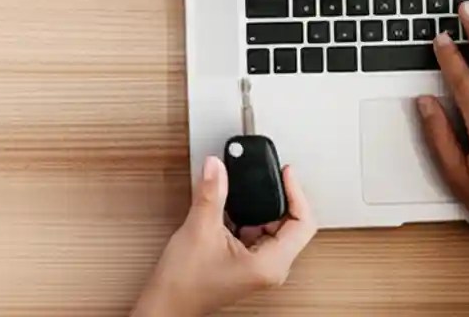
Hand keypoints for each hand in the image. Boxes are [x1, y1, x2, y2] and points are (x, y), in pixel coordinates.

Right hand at [132, 156, 316, 316]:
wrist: (166, 304)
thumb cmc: (184, 283)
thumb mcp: (199, 229)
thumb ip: (211, 193)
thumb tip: (217, 166)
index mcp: (270, 264)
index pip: (303, 223)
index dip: (296, 193)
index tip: (286, 173)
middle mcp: (271, 268)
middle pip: (290, 224)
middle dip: (277, 197)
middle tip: (266, 175)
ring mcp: (260, 266)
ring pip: (273, 227)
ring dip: (261, 206)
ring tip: (246, 188)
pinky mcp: (248, 263)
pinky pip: (258, 233)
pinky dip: (249, 216)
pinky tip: (233, 206)